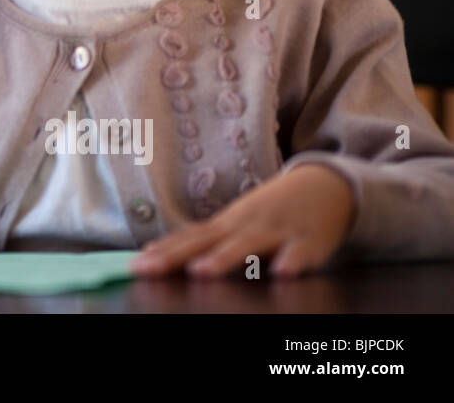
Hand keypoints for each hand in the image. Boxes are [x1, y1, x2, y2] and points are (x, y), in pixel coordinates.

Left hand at [129, 163, 356, 278]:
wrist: (324, 185)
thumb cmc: (271, 212)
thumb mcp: (235, 224)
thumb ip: (201, 241)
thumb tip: (154, 253)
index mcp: (227, 224)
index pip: (188, 239)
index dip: (162, 253)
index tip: (135, 267)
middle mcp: (246, 225)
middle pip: (207, 242)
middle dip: (177, 257)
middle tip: (150, 269)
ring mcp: (277, 231)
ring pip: (248, 246)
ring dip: (224, 259)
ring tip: (201, 272)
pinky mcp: (310, 240)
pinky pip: (302, 253)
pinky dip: (292, 263)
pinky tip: (282, 274)